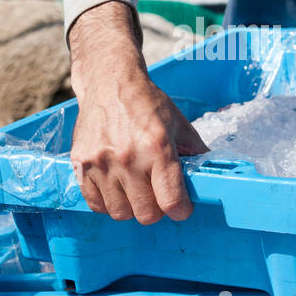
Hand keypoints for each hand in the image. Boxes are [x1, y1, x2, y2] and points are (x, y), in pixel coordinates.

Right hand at [68, 2, 207, 223]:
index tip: (181, 207)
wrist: (108, 82)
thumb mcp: (178, 122)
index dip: (181, 210)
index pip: (171, 201)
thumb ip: (195, 150)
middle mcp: (128, 157)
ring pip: (120, 213)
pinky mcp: (81, 164)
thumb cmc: (146, 103)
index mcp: (157, 147)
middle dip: (157, 210)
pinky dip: (107, 202)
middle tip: (157, 196)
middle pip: (146, 214)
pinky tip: (115, 187)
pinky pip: (95, 204)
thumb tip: (214, 174)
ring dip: (131, 207)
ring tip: (135, 190)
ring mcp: (101, 163)